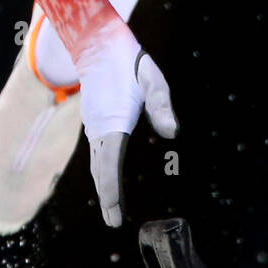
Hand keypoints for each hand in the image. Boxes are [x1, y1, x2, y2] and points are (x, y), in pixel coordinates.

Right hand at [73, 21, 178, 226]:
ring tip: (113, 210)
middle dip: (107, 197)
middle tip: (115, 223)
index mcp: (113, 121)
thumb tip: (173, 132)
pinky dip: (102, 172)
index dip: (110, 190)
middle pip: (101, 170)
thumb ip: (162, 104)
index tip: (114, 212)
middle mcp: (99, 127)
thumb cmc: (129, 62)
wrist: (98, 44)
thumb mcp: (152, 78)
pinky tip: (108, 181)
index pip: (110, 163)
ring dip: (104, 187)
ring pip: (97, 163)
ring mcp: (95, 126)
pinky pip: (98, 154)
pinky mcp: (96, 123)